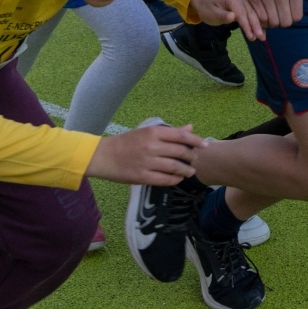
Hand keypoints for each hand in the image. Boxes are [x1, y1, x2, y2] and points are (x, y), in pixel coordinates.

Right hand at [86, 121, 205, 185]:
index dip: (196, 141)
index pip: (181, 136)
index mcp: (153, 132)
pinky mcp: (141, 177)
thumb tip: (190, 128)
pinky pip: (164, 180)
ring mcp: (147, 162)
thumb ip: (169, 132)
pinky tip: (178, 179)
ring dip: (186, 170)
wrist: (102, 156)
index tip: (205, 145)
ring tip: (190, 171)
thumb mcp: (147, 132)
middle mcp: (151, 146)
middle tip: (196, 160)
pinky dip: (174, 180)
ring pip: (174, 167)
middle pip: (180, 152)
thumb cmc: (126, 142)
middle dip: (192, 157)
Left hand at [187, 0, 264, 40]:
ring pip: (255, 14)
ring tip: (263, 37)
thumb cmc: (208, 9)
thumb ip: (222, 16)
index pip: (242, 14)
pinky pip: (254, 15)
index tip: (251, 36)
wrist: (206, 2)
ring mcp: (245, 2)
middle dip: (256, 26)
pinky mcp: (247, 6)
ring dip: (259, 25)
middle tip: (261, 38)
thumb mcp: (211, 14)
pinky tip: (262, 31)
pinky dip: (258, 23)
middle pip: (251, 13)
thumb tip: (233, 16)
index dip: (247, 25)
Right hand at [240, 0, 302, 28]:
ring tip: (271, 14)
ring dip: (272, 22)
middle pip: (285, 22)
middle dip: (282, 22)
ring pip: (272, 22)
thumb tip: (294, 17)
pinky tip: (263, 12)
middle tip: (279, 16)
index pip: (297, 17)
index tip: (288, 14)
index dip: (292, 19)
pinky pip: (260, 17)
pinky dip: (262, 19)